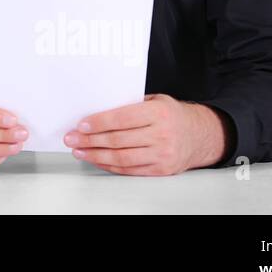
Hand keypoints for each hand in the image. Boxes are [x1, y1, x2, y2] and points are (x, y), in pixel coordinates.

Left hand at [64, 94, 226, 174]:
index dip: (99, 123)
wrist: (200, 135)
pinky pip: (129, 170)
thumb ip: (130, 103)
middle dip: (90, 140)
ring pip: (121, 158)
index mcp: (159, 113)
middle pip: (118, 140)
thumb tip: (97, 107)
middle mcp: (162, 135)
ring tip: (79, 150)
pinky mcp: (161, 170)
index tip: (81, 124)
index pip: (122, 118)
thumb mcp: (156, 100)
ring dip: (95, 155)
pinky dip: (109, 166)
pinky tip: (96, 159)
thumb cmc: (171, 115)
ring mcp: (162, 155)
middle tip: (71, 138)